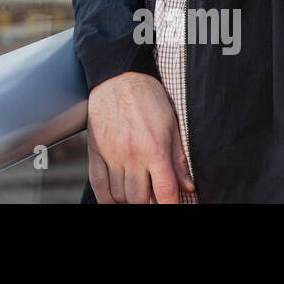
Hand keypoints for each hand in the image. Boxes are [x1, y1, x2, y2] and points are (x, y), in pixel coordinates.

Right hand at [86, 71, 194, 203]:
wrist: (118, 77)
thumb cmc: (148, 98)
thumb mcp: (172, 124)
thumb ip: (179, 159)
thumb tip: (188, 186)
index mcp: (155, 148)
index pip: (165, 192)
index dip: (170, 206)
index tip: (172, 207)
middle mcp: (132, 154)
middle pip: (139, 199)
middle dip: (148, 204)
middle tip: (152, 197)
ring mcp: (111, 153)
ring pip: (119, 195)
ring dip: (128, 201)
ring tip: (136, 196)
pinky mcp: (95, 150)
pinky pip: (97, 184)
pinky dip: (105, 199)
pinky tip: (114, 201)